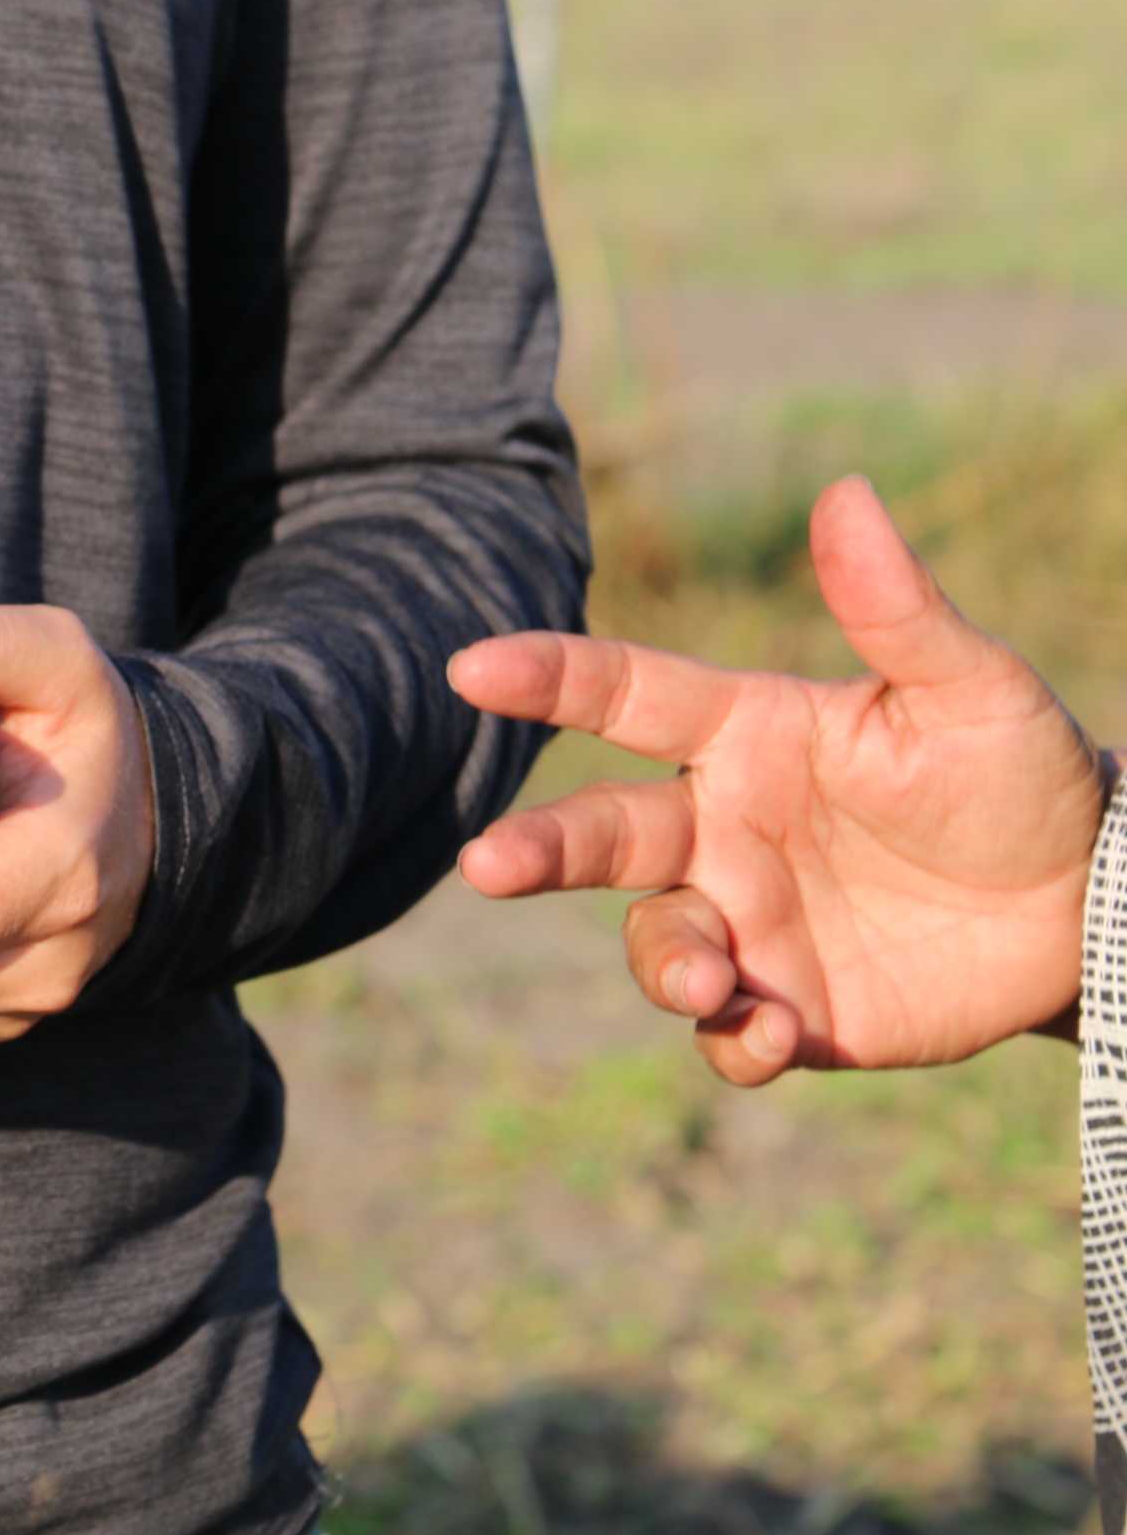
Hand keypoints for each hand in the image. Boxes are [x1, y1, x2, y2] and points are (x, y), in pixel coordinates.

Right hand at [447, 475, 1106, 1085]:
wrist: (1091, 907)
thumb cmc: (1021, 775)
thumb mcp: (970, 689)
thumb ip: (895, 608)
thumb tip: (844, 492)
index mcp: (747, 739)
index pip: (626, 698)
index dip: (547, 679)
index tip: (471, 668)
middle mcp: (722, 830)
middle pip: (598, 834)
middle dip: (535, 850)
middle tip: (485, 866)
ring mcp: (746, 923)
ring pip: (656, 945)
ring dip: (667, 967)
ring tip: (716, 986)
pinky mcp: (783, 1008)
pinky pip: (724, 1036)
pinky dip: (733, 1042)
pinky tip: (776, 1035)